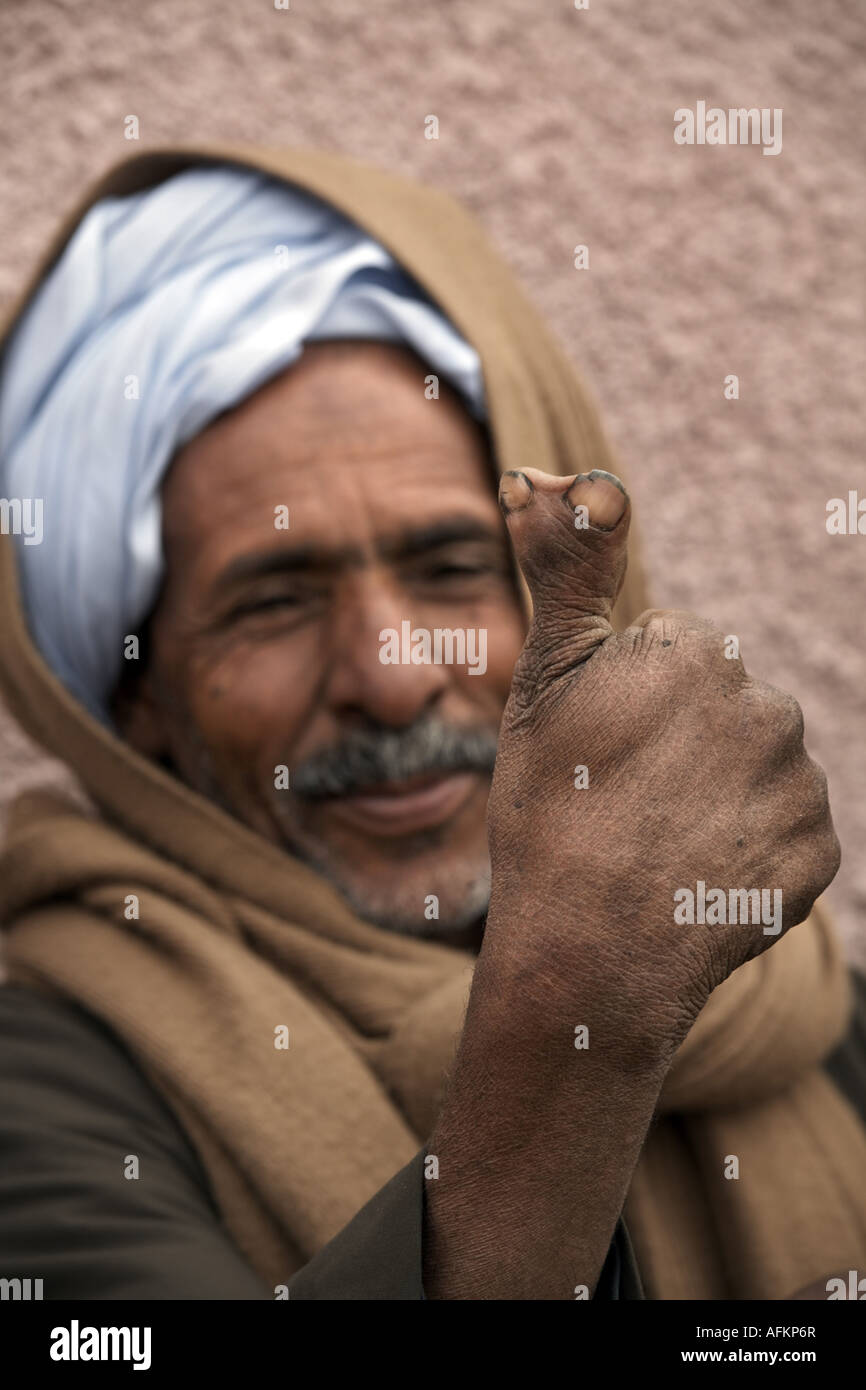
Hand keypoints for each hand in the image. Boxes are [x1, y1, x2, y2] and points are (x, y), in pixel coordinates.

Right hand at [485, 467, 839, 1035]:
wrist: (587, 953)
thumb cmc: (548, 813)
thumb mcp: (541, 680)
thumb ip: (564, 568)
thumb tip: (550, 474)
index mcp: (695, 651)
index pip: (667, 653)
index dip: (623, 702)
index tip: (593, 751)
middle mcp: (766, 704)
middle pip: (718, 705)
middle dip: (677, 739)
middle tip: (619, 799)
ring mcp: (799, 784)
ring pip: (755, 764)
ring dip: (717, 791)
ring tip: (657, 840)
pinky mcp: (819, 854)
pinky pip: (784, 829)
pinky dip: (747, 848)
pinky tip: (695, 873)